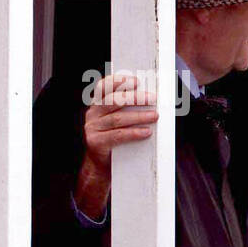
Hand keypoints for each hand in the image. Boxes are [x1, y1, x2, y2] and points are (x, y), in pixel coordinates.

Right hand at [74, 72, 158, 217]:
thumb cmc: (116, 141)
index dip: (118, 81)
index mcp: (98, 105)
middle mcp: (93, 114)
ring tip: (155, 116)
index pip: (104, 87)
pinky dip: (134, 133)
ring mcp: (92, 128)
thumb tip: (153, 100)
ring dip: (139, 116)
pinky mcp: (95, 142)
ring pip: (118, 118)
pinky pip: (117, 136)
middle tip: (153, 97)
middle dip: (135, 98)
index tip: (135, 80)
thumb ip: (128, 110)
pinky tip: (146, 132)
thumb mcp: (120, 123)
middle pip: (113, 101)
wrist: (102, 166)